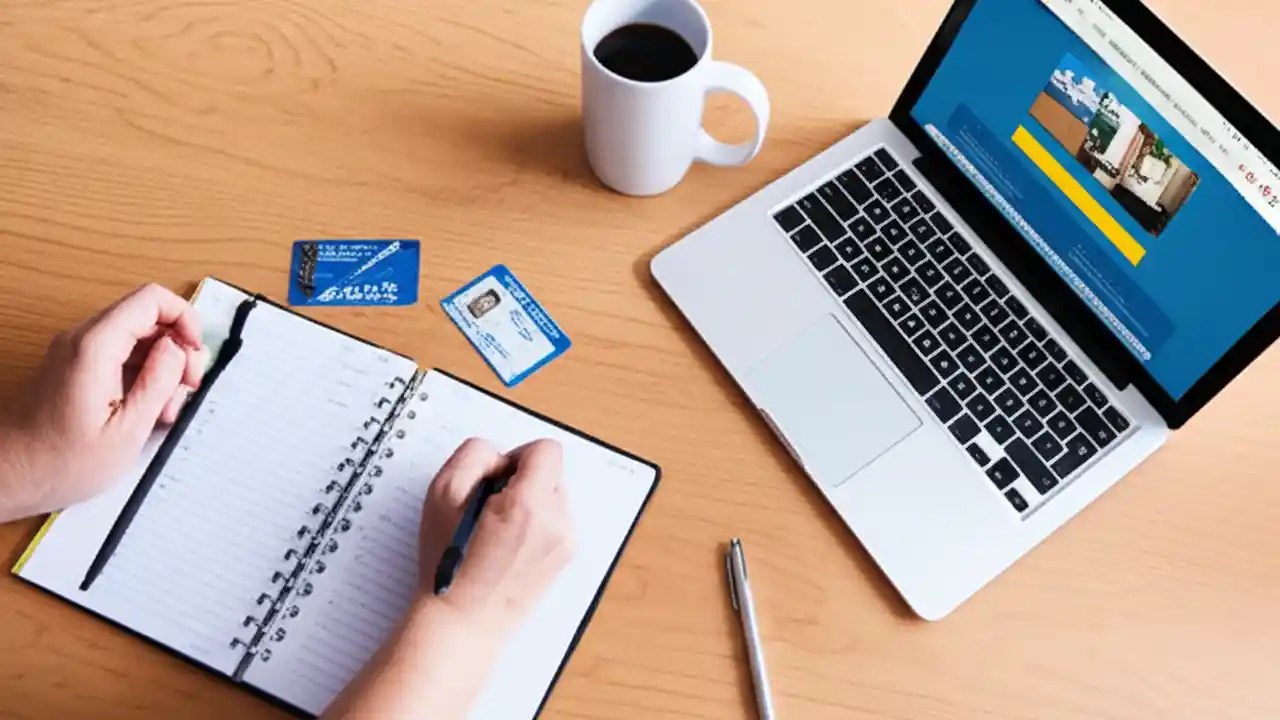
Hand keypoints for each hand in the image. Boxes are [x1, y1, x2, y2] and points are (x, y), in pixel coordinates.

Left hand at [0, 284, 205, 519]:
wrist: (8, 476)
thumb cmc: (62, 462)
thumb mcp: (127, 429)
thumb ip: (159, 381)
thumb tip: (179, 348)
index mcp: (96, 347)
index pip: (152, 300)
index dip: (185, 319)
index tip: (195, 355)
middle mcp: (83, 339)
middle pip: (148, 318)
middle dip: (177, 350)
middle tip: (185, 391)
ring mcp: (77, 352)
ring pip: (138, 338)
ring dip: (162, 368)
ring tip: (163, 411)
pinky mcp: (76, 367)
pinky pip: (121, 355)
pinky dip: (143, 376)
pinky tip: (146, 412)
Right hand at [419, 438, 574, 629]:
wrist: (463, 621)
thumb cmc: (449, 563)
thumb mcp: (443, 494)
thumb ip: (474, 456)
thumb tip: (502, 457)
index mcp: (528, 505)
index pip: (546, 450)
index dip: (518, 455)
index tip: (496, 477)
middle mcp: (556, 523)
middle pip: (552, 473)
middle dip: (523, 481)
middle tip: (490, 508)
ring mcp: (566, 543)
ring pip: (554, 498)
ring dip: (530, 503)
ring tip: (498, 532)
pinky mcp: (566, 559)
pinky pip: (556, 522)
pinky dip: (536, 525)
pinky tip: (509, 548)